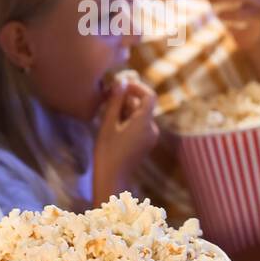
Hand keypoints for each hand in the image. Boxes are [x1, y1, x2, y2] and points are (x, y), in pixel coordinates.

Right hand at [91, 75, 158, 200]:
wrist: (112, 179)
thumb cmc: (107, 151)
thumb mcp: (108, 124)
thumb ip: (116, 101)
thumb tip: (121, 81)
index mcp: (145, 122)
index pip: (149, 95)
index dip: (137, 87)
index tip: (121, 85)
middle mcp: (152, 128)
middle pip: (143, 105)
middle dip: (127, 98)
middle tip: (107, 96)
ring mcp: (150, 137)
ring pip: (140, 115)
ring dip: (126, 109)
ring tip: (107, 111)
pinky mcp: (146, 144)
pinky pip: (140, 125)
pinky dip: (128, 120)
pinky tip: (113, 124)